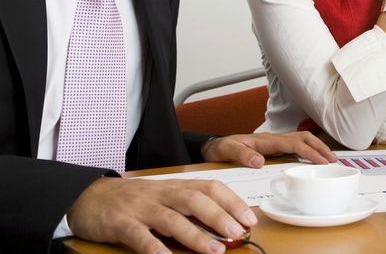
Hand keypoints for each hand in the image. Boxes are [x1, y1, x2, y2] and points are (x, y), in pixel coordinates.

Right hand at [68, 177, 256, 253]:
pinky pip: (138, 236)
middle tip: (237, 233)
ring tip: (214, 250)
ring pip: (171, 218)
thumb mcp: (163, 197)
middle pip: (195, 200)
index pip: (210, 187)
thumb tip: (223, 226)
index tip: (249, 219)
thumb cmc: (133, 200)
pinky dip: (153, 247)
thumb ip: (188, 208)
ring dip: (195, 235)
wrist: (89, 195)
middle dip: (219, 216)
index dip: (231, 202)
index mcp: (175, 186)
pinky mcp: (120, 223)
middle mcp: (161, 194)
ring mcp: (140, 208)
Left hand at [201, 132, 336, 167]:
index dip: (310, 152)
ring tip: (329, 160)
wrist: (215, 147)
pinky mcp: (274, 148)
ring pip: (302, 140)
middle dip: (320, 147)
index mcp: (266, 140)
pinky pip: (296, 146)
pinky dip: (309, 151)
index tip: (322, 161)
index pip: (294, 143)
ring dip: (317, 147)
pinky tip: (314, 160)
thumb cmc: (222, 149)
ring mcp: (275, 143)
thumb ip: (242, 156)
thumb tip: (260, 161)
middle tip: (333, 160)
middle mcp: (273, 139)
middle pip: (304, 138)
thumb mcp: (228, 152)